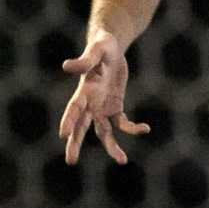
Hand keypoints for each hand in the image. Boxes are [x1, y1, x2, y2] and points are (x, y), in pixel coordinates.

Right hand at [60, 32, 149, 163]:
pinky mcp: (115, 107)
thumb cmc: (101, 46)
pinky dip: (132, 128)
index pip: (73, 108)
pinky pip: (123, 123)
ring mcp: (102, 107)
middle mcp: (90, 103)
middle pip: (81, 126)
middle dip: (75, 143)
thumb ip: (84, 61)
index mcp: (84, 91)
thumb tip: (66, 66)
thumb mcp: (96, 50)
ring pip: (104, 132)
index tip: (63, 135)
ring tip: (122, 161)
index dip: (68, 120)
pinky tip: (145, 129)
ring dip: (112, 146)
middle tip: (70, 161)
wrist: (111, 49)